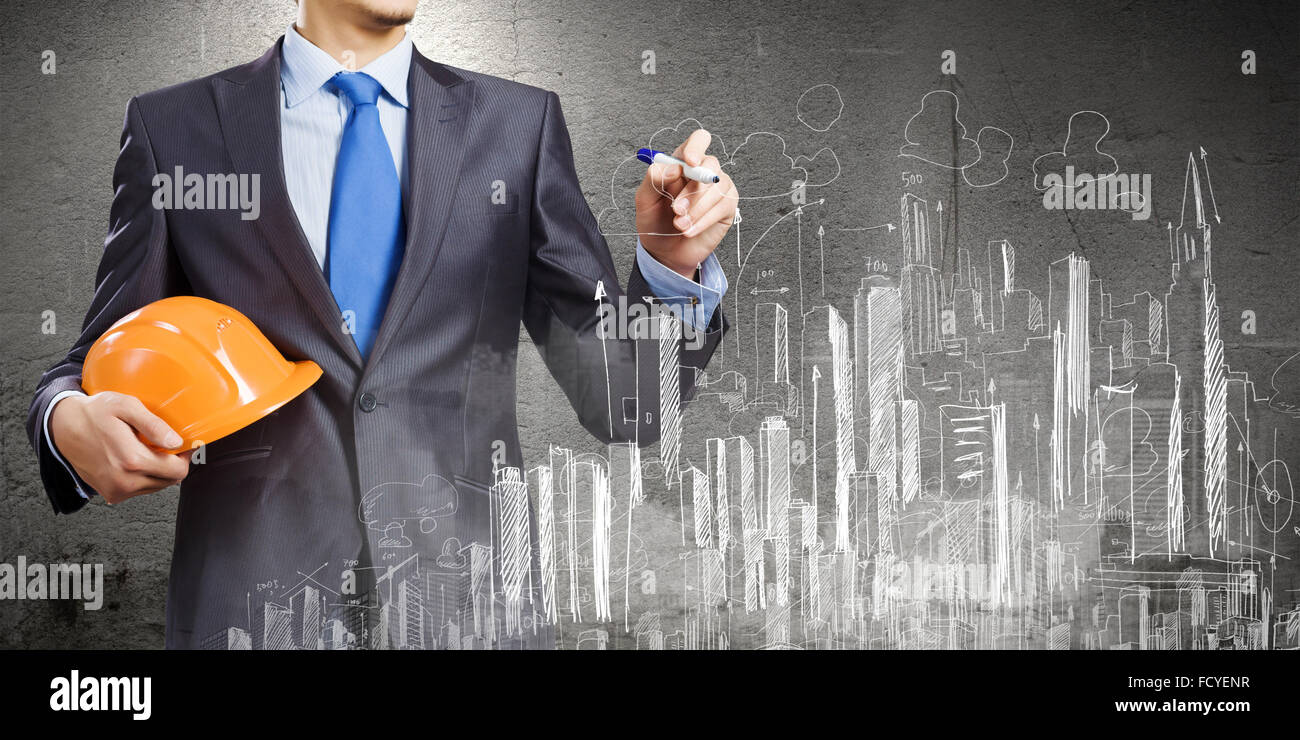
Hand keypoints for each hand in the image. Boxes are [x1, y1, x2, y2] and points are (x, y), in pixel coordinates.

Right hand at [48, 391, 191, 504]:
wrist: (63, 428)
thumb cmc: (94, 413)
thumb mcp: (126, 406)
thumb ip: (153, 425)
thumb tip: (176, 442)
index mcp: (132, 461)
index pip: (178, 471)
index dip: (185, 457)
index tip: (183, 445)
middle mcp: (125, 482)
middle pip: (170, 480)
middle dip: (172, 463)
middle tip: (164, 445)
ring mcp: (116, 491)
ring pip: (156, 486)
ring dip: (157, 470)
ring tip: (144, 449)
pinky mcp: (111, 495)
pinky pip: (140, 489)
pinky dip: (143, 476)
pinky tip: (133, 459)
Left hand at [635, 129, 738, 278]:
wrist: (665, 252)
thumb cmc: (655, 221)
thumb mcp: (645, 200)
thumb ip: (654, 178)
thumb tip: (675, 167)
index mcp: (683, 162)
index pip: (698, 140)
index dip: (697, 147)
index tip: (689, 162)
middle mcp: (703, 171)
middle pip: (709, 165)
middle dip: (692, 191)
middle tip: (676, 210)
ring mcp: (718, 187)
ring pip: (716, 187)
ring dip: (696, 210)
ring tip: (679, 225)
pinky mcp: (727, 206)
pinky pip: (722, 206)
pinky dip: (703, 220)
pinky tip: (690, 230)